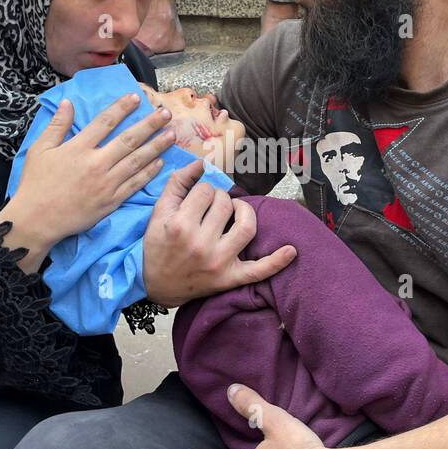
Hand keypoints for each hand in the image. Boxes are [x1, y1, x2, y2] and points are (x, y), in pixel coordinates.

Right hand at [0, 93, 175, 271]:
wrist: (37, 219)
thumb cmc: (35, 183)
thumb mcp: (39, 149)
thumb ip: (56, 125)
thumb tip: (68, 102)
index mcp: (78, 148)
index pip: (105, 122)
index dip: (122, 108)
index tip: (137, 98)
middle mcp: (96, 163)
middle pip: (129, 140)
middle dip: (150, 125)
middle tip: (166, 113)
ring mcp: (106, 183)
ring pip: (137, 161)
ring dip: (156, 146)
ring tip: (172, 134)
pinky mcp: (111, 201)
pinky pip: (135, 184)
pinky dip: (149, 172)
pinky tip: (161, 162)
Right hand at [141, 159, 295, 305]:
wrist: (156, 285)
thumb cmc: (157, 246)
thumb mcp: (158, 213)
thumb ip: (177, 183)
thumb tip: (200, 163)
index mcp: (181, 225)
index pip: (205, 191)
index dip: (203, 190)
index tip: (197, 200)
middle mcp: (201, 244)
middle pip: (225, 204)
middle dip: (220, 199)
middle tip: (212, 207)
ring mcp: (218, 262)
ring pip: (246, 227)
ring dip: (245, 212)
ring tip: (238, 211)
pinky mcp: (229, 278)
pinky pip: (258, 271)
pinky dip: (277, 261)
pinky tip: (291, 250)